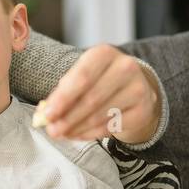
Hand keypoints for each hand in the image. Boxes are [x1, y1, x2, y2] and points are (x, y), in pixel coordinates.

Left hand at [41, 45, 159, 144]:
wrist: (134, 87)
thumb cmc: (100, 80)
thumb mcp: (82, 77)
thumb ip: (62, 92)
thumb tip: (45, 113)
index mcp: (104, 54)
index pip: (82, 77)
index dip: (63, 98)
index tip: (48, 114)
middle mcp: (125, 68)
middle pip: (91, 98)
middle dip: (68, 117)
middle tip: (52, 130)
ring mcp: (137, 89)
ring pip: (100, 115)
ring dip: (77, 128)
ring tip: (62, 133)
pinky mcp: (143, 110)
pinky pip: (111, 126)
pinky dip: (91, 133)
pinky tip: (78, 135)